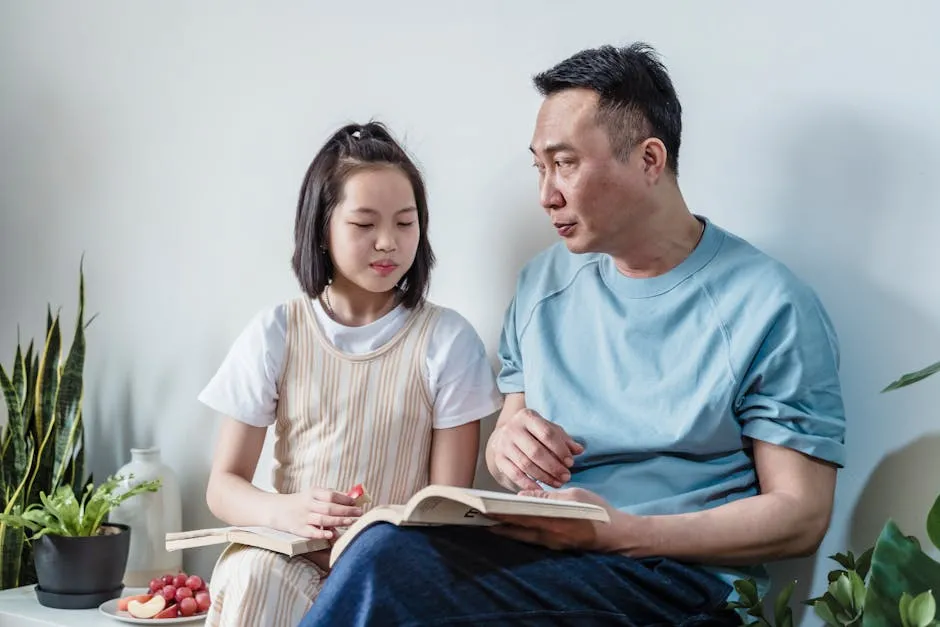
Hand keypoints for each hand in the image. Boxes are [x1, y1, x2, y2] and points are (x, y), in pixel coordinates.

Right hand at [275, 487, 362, 539]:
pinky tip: (332, 534)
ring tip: (352, 522)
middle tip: (360, 513)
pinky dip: (321, 532)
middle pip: (330, 507)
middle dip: (347, 510)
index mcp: (313, 493)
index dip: (345, 499)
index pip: (331, 495)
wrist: (273, 508)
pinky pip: (311, 531)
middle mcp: (308, 503)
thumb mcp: (312, 494)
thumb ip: (329, 496)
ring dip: (339, 520)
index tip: (357, 503)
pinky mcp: (297, 528)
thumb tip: (351, 498)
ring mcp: (302, 516)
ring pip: (323, 518)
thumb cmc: (299, 502)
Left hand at [489, 488, 624, 552]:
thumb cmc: (597, 511)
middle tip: (479, 519)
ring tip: (491, 522)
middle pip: (517, 532)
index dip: (500, 515)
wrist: (617, 535)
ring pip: (524, 538)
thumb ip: (547, 496)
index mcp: (553, 521)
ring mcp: (553, 544)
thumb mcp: (574, 496)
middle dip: (498, 525)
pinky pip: (534, 541)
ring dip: (508, 531)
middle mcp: (550, 536)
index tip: (484, 510)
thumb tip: (522, 496)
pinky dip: (521, 534)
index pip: (520, 517)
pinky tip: (514, 528)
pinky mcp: (557, 547)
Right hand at [490, 408, 583, 489]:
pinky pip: (515, 474)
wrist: (506, 436)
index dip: (560, 449)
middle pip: (535, 451)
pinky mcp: (499, 459)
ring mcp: (503, 444)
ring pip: (526, 464)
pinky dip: (528, 484)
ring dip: (544, 476)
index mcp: (527, 416)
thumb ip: (564, 440)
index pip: (546, 433)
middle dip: (553, 466)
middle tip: (566, 476)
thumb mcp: (549, 430)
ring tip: (558, 482)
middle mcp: (512, 428)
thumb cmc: (532, 433)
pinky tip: (541, 488)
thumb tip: (579, 450)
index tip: (570, 462)